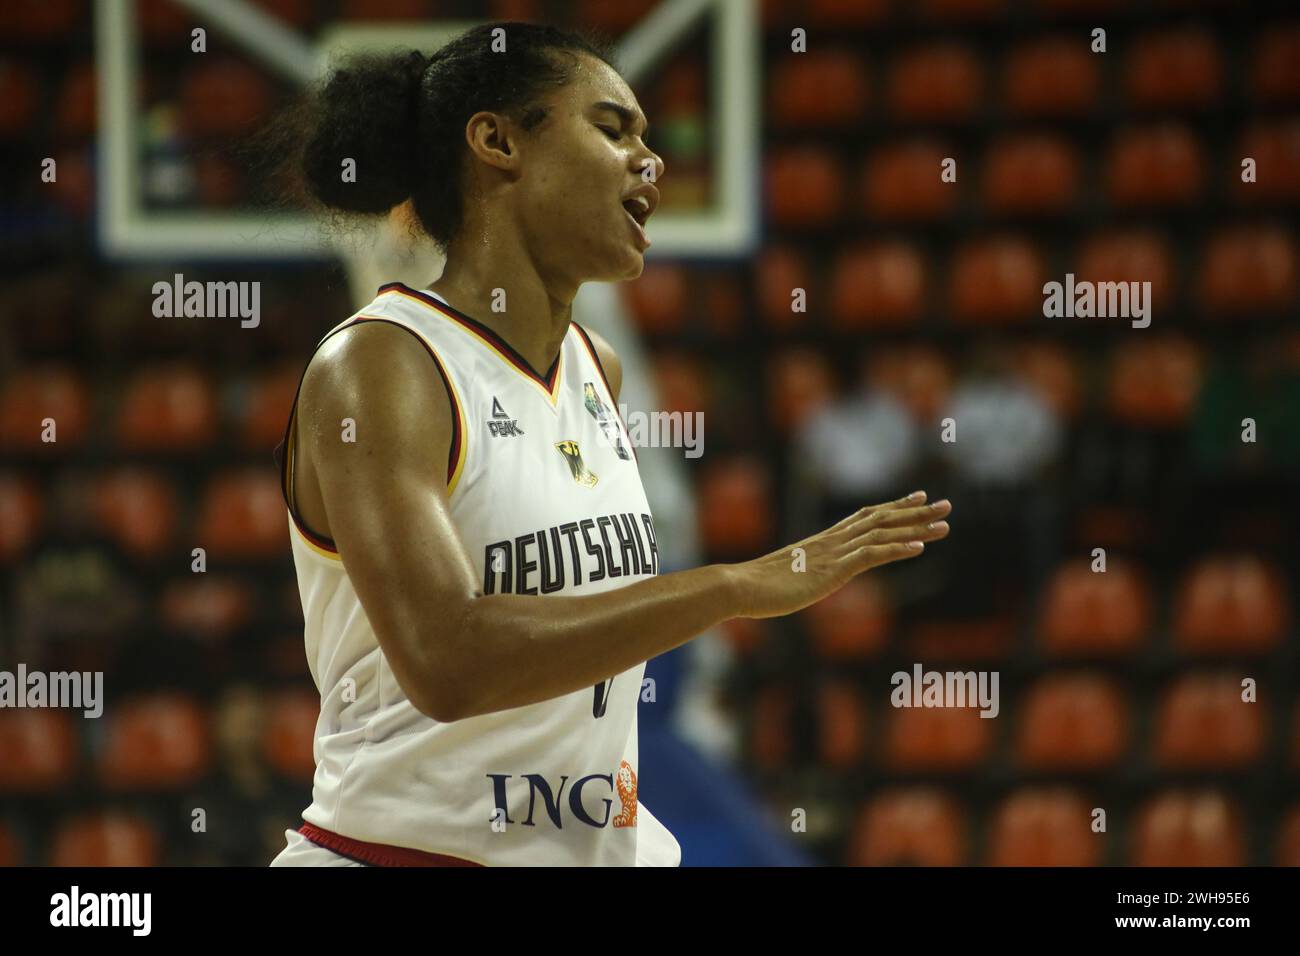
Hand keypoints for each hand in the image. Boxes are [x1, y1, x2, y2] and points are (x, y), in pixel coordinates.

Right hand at [731, 491, 950, 619]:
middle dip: (914, 513)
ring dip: (916, 528)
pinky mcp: (833, 570)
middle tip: (944, 504)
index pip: (864, 517)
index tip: (916, 498)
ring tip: (944, 524)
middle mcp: (832, 542)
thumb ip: (799, 576)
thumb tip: (800, 583)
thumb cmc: (755, 587)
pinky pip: (871, 555)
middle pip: (880, 520)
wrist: (740, 587)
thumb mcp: (785, 579)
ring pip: (882, 534)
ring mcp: (833, 554)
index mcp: (823, 542)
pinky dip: (897, 549)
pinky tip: (919, 547)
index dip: (893, 507)